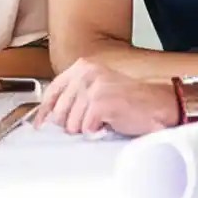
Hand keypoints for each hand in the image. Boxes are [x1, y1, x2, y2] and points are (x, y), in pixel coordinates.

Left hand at [32, 58, 177, 136]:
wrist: (156, 104)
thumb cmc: (128, 101)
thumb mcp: (97, 90)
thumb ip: (75, 96)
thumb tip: (51, 115)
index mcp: (82, 66)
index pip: (53, 89)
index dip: (44, 111)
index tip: (40, 124)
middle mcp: (86, 72)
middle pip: (59, 111)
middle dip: (70, 124)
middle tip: (89, 123)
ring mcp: (93, 86)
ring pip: (71, 122)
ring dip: (86, 128)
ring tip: (101, 121)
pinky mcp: (101, 101)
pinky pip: (86, 127)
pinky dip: (97, 131)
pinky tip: (108, 123)